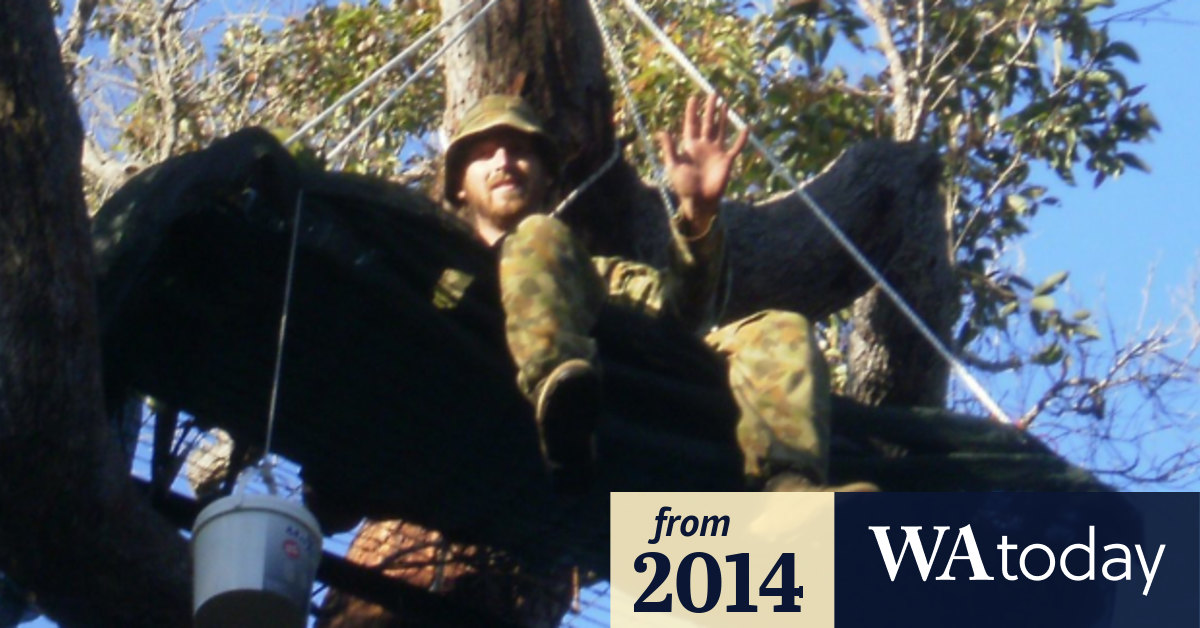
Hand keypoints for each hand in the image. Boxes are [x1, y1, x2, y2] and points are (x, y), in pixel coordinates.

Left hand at [657, 93, 749, 231]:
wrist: (699, 200)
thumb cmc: (684, 186)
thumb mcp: (673, 166)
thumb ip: (669, 149)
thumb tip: (662, 131)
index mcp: (690, 146)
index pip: (691, 124)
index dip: (692, 111)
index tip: (693, 97)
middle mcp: (704, 146)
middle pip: (707, 122)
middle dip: (709, 108)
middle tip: (712, 93)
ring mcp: (716, 152)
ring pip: (721, 130)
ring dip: (723, 117)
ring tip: (725, 103)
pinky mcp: (726, 160)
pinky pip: (736, 147)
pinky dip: (741, 139)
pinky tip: (746, 128)